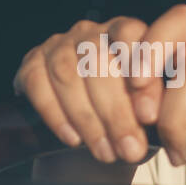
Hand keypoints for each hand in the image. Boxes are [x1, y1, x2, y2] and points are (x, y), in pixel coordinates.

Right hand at [12, 15, 153, 163]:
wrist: (92, 121)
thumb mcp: (147, 104)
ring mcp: (58, 45)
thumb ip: (153, 102)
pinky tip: (73, 139)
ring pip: (66, 73)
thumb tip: (153, 116)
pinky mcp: (32, 62)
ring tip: (105, 152)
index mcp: (124, 32)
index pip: (128, 33)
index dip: (137, 62)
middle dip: (115, 111)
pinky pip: (37, 83)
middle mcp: (90, 32)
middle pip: (96, 60)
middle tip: (130, 148)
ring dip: (87, 118)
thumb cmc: (127, 109)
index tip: (147, 104)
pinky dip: (55, 114)